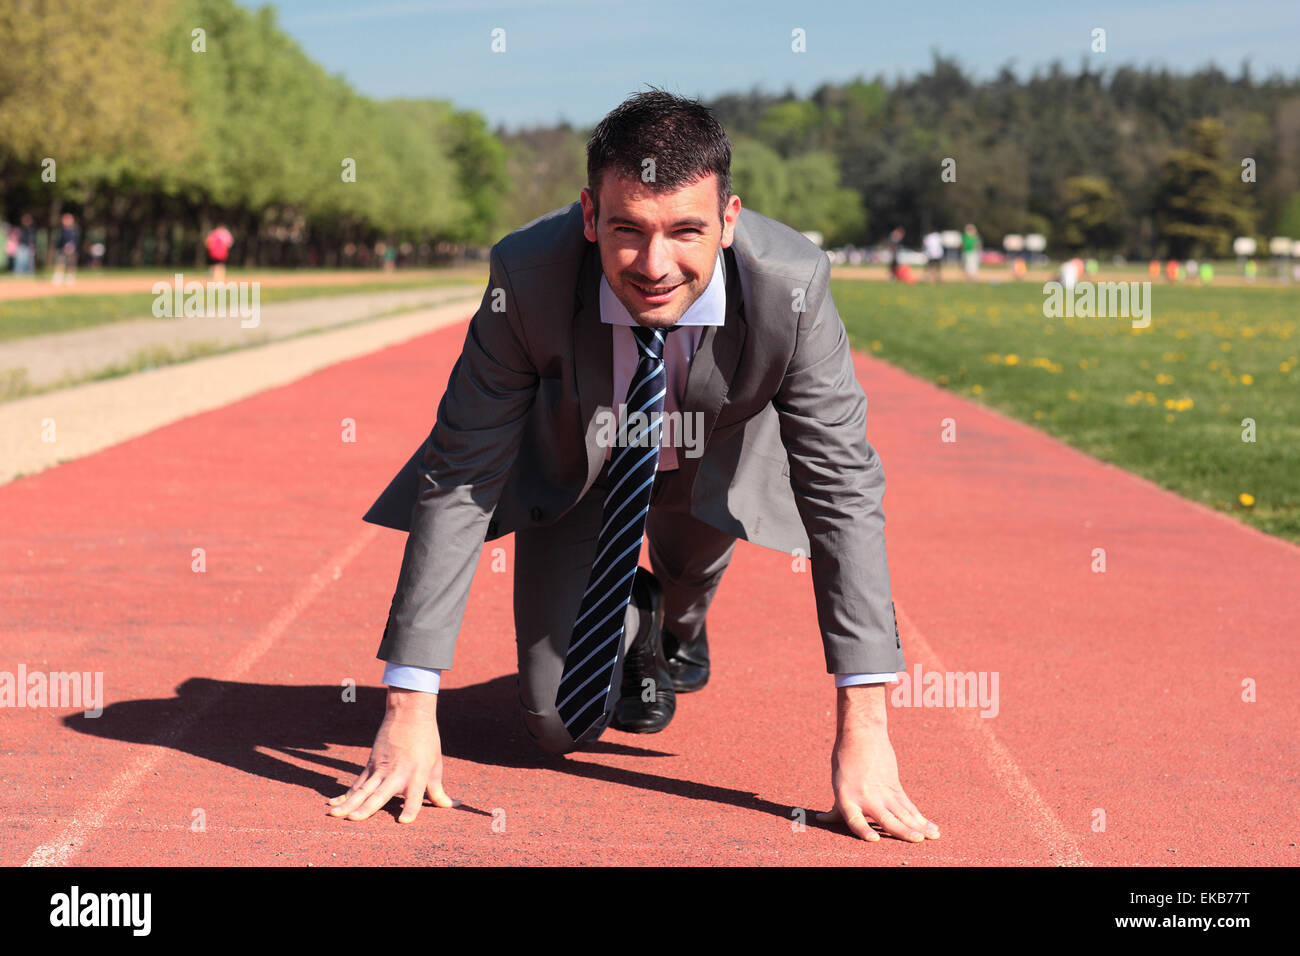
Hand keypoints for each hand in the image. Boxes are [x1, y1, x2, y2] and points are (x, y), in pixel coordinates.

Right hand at [327, 687, 454, 822]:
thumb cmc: (427, 741)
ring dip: (348, 803)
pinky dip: (345, 794)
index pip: (414, 795)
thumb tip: (452, 806)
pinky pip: (356, 783)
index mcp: (417, 774)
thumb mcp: (435, 765)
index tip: (404, 821)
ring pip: (362, 789)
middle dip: (366, 808)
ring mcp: (380, 769)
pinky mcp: (371, 765)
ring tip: (334, 814)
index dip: (410, 808)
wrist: (409, 714)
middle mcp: (397, 773)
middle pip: (380, 794)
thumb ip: (438, 790)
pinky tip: (333, 803)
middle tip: (353, 819)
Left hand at [817, 683, 938, 842]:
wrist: (862, 735)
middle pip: (886, 818)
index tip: (874, 839)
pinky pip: (909, 806)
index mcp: (846, 798)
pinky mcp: (895, 787)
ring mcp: (883, 792)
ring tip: (931, 837)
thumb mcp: (838, 785)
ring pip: (903, 813)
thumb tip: (822, 820)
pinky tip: (932, 828)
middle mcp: (866, 797)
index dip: (864, 830)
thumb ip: (837, 808)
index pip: (854, 819)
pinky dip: (920, 818)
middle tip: (916, 839)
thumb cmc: (845, 762)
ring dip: (918, 826)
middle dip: (902, 831)